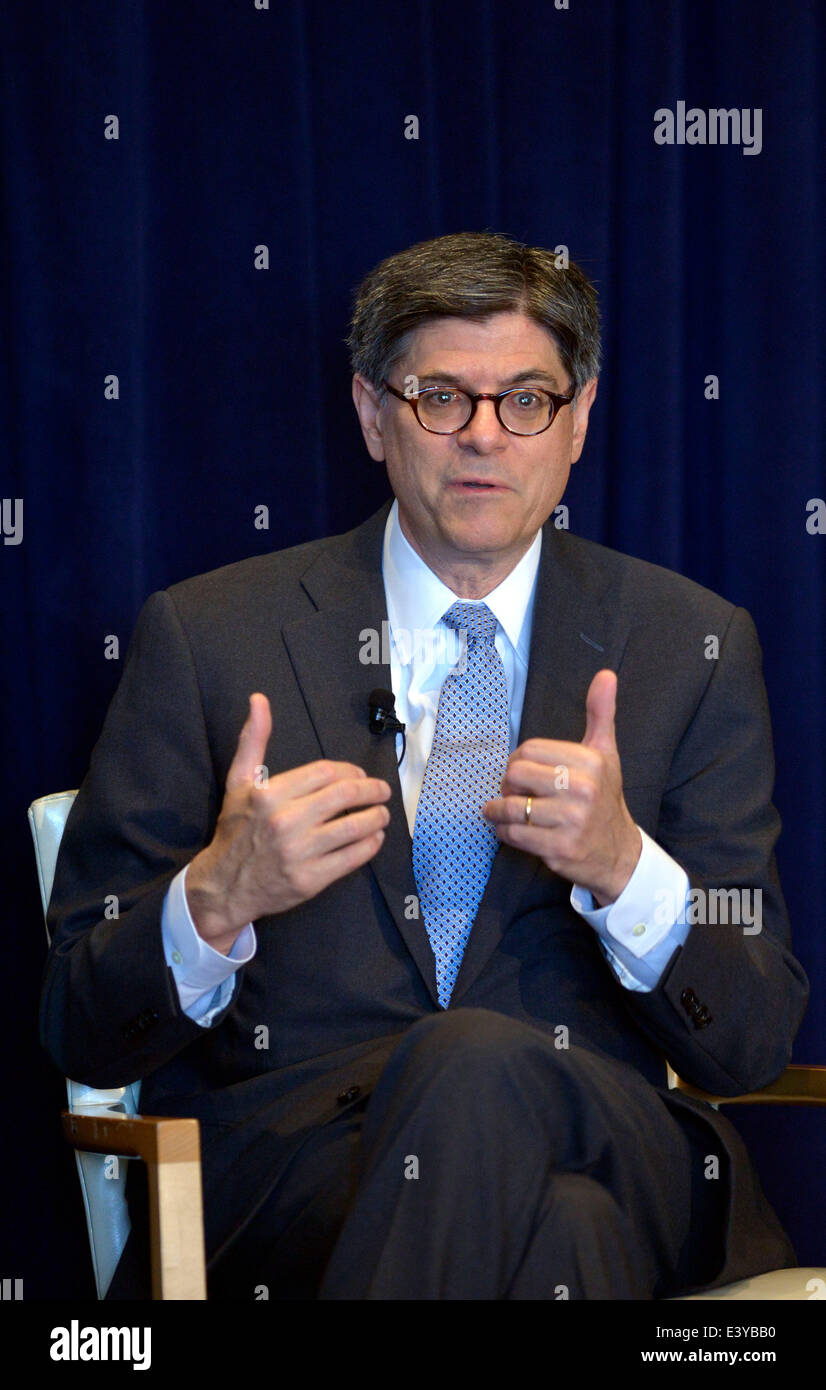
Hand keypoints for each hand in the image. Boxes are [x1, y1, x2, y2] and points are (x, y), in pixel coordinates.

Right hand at [185, 693, 391, 952]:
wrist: (224, 885)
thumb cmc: (236, 830)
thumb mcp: (238, 782)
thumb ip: (253, 740)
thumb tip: (259, 699)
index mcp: (269, 794)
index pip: (326, 772)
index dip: (351, 771)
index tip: (359, 774)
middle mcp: (284, 821)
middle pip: (345, 796)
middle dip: (372, 790)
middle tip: (381, 791)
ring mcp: (298, 852)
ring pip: (354, 827)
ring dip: (376, 817)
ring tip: (382, 814)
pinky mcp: (310, 880)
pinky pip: (352, 858)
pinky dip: (370, 845)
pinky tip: (374, 838)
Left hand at [482, 670, 640, 905]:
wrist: (618, 852)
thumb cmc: (604, 797)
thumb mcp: (606, 753)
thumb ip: (601, 713)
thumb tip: (606, 674)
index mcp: (591, 761)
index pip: (528, 750)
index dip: (516, 761)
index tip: (521, 772)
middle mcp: (584, 789)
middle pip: (515, 775)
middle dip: (507, 785)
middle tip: (514, 793)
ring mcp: (572, 820)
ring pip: (511, 807)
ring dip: (499, 811)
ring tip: (503, 812)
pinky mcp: (560, 847)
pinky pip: (514, 834)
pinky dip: (505, 832)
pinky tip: (513, 830)